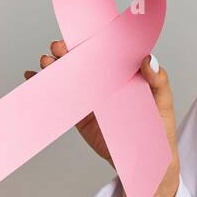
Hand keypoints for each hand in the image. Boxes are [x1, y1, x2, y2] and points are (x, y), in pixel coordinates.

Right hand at [24, 41, 180, 184]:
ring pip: (69, 78)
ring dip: (54, 68)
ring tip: (46, 63)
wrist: (148, 161)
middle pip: (82, 62)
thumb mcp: (163, 100)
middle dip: (67, 52)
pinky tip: (33, 78)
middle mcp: (105, 83)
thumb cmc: (160, 127)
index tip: (78, 35)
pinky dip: (46, 89)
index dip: (90, 41)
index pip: (104, 52)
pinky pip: (62, 101)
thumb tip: (148, 59)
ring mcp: (91, 99)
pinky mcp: (81, 117)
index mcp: (123, 73)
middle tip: (57, 48)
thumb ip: (158, 79)